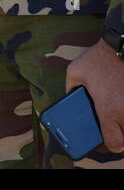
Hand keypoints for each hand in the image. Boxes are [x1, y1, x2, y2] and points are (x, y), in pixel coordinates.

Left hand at [66, 39, 123, 153]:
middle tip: (115, 126)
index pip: (115, 142)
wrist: (122, 44)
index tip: (108, 139)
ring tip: (119, 111)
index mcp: (108, 108)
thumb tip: (70, 98)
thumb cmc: (99, 58)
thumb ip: (70, 89)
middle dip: (122, 135)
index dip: (111, 144)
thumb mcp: (76, 71)